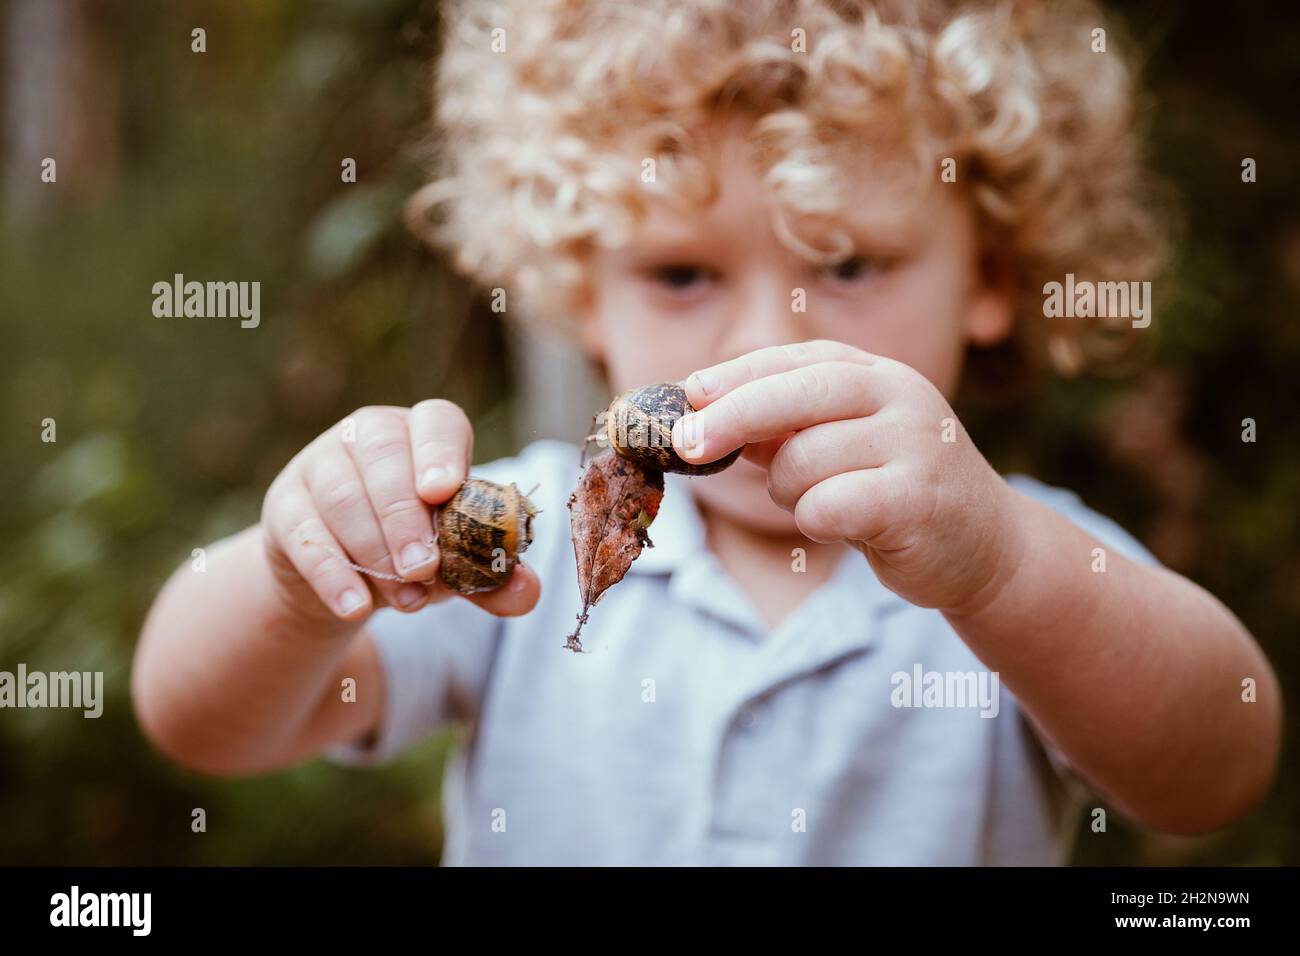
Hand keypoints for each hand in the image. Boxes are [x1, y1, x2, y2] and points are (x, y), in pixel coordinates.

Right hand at [260, 401, 540, 622]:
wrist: (340, 578)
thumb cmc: (412, 550)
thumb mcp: (455, 563)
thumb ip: (491, 575)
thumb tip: (527, 593)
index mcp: (423, 433)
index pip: (436, 422)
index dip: (440, 452)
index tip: (443, 490)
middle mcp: (369, 435)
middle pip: (385, 460)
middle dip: (406, 519)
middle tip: (425, 568)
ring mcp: (320, 463)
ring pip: (343, 496)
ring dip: (376, 551)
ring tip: (407, 599)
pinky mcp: (285, 504)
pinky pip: (305, 533)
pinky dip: (332, 573)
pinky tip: (355, 606)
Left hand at [673, 340, 1020, 611]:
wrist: (985, 548)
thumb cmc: (893, 492)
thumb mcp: (840, 448)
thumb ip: (784, 430)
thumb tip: (701, 418)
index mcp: (877, 374)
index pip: (793, 360)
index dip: (733, 377)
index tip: (685, 397)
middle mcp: (900, 396)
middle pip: (794, 394)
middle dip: (730, 418)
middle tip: (686, 444)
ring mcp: (914, 444)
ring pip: (802, 462)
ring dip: (788, 493)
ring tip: (818, 504)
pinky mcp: (918, 499)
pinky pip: (827, 507)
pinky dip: (814, 522)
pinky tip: (842, 527)